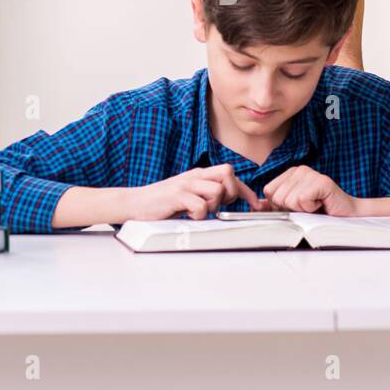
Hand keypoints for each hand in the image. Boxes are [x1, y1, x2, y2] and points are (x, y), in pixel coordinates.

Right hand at [128, 165, 268, 220]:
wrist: (134, 203)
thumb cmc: (162, 202)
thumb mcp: (188, 195)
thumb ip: (206, 194)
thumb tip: (227, 201)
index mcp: (199, 175)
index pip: (230, 174)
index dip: (246, 191)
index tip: (255, 205)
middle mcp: (194, 176)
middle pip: (228, 173)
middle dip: (230, 193)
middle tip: (217, 206)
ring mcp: (185, 184)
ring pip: (217, 190)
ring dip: (212, 206)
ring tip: (198, 212)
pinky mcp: (176, 196)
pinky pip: (199, 205)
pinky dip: (198, 215)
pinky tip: (188, 216)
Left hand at [262, 166, 356, 215]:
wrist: (346, 215)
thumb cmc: (320, 212)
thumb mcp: (292, 208)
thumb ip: (274, 205)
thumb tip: (255, 206)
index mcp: (290, 173)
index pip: (269, 191)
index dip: (280, 205)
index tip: (297, 206)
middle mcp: (299, 170)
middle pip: (278, 197)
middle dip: (292, 209)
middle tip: (308, 207)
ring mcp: (311, 173)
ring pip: (289, 200)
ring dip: (303, 210)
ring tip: (315, 205)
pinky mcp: (321, 181)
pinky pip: (302, 200)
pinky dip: (311, 209)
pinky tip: (321, 204)